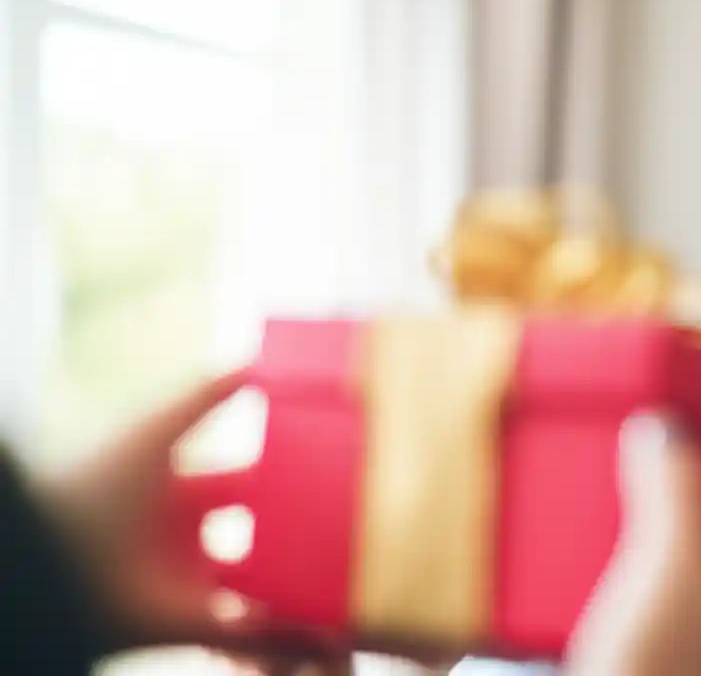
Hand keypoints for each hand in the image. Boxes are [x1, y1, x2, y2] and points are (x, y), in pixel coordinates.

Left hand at [37, 372, 344, 664]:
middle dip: (303, 538)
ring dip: (305, 591)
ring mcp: (191, 587)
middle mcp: (189, 542)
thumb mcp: (157, 430)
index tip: (334, 470)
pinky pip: (254, 634)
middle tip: (352, 530)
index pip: (249, 481)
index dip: (287, 475)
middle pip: (264, 540)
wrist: (53, 556)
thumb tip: (259, 360)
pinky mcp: (192, 627)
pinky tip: (331, 622)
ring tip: (352, 585)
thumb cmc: (95, 484)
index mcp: (179, 495)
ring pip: (265, 590)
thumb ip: (207, 395)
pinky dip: (291, 629)